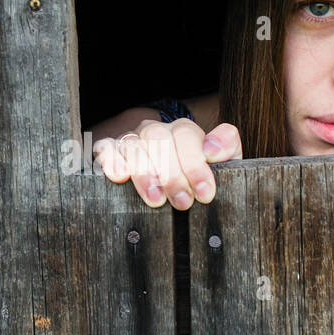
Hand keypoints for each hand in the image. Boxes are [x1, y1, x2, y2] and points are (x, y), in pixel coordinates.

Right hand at [92, 117, 242, 207]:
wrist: (175, 187)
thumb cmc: (197, 180)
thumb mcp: (221, 166)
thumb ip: (226, 149)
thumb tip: (213, 150)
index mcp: (184, 132)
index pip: (187, 135)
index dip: (196, 164)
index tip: (205, 193)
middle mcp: (157, 132)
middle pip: (158, 138)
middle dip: (172, 173)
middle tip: (183, 202)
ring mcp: (133, 141)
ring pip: (134, 145)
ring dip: (145, 173)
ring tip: (155, 199)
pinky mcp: (112, 152)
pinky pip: (106, 149)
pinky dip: (112, 160)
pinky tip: (120, 177)